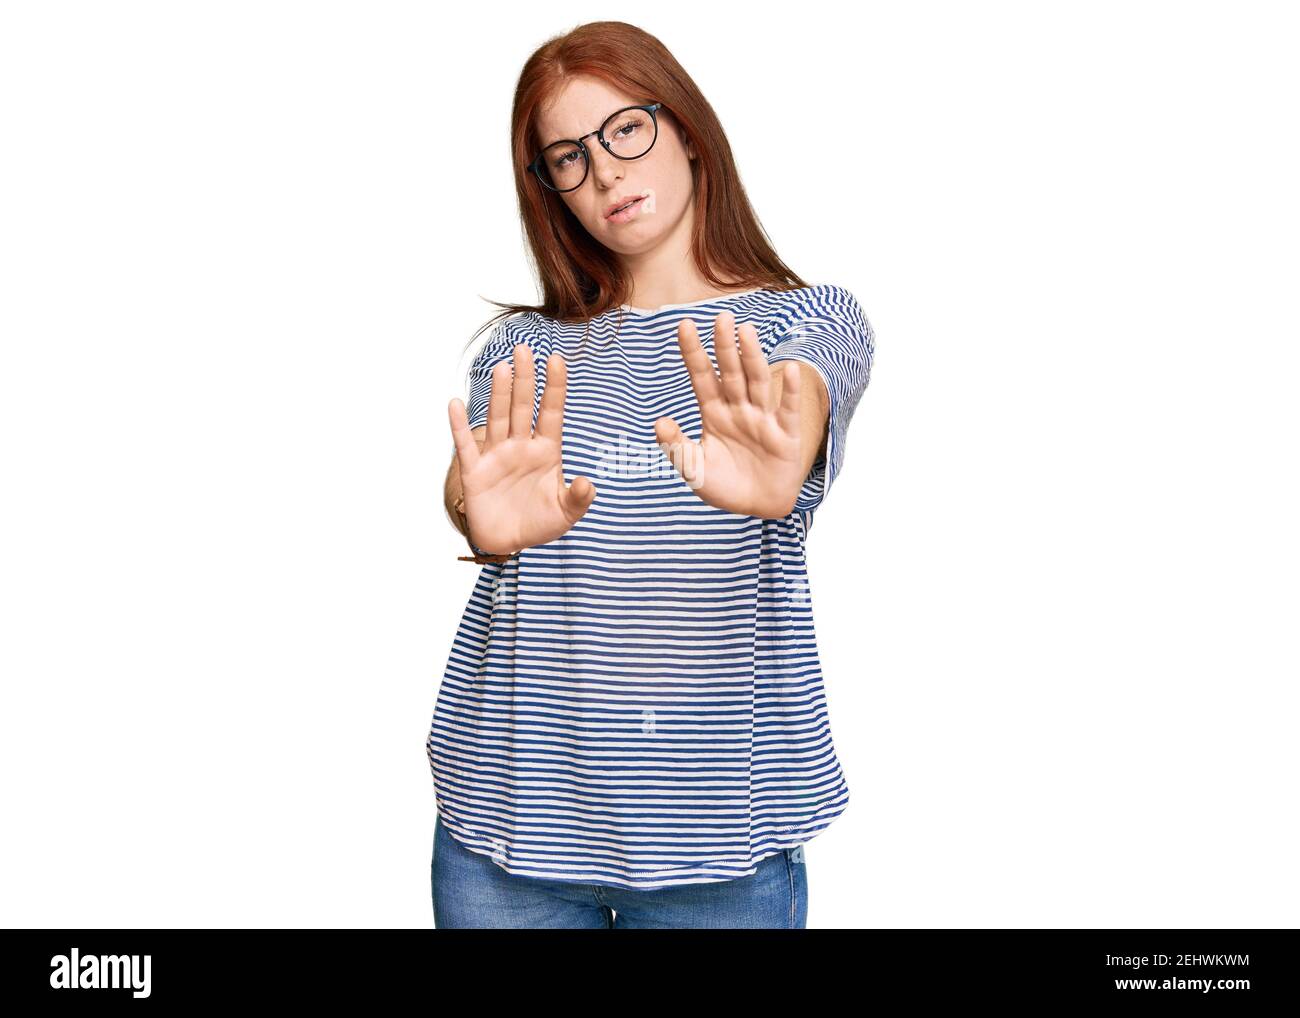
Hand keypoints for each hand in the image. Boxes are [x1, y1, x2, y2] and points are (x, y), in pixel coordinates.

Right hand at [448, 344, 596, 553]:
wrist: (508, 543)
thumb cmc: (539, 523)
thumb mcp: (566, 513)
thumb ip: (579, 498)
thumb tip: (587, 483)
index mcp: (546, 451)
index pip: (551, 413)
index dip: (554, 387)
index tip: (557, 359)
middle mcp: (520, 446)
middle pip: (522, 407)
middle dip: (525, 379)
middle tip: (525, 348)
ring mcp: (497, 456)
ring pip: (498, 419)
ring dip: (499, 394)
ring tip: (502, 368)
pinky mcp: (475, 471)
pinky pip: (465, 446)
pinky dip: (459, 427)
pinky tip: (455, 404)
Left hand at [654, 310, 805, 517]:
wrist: (758, 508)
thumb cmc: (724, 486)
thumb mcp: (694, 469)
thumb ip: (676, 447)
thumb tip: (659, 423)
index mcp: (714, 413)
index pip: (702, 377)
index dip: (694, 352)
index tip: (684, 325)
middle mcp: (738, 409)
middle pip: (730, 372)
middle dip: (725, 346)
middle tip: (721, 316)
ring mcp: (763, 419)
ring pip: (757, 382)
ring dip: (753, 358)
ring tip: (746, 331)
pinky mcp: (785, 435)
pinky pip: (787, 410)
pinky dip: (789, 390)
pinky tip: (791, 369)